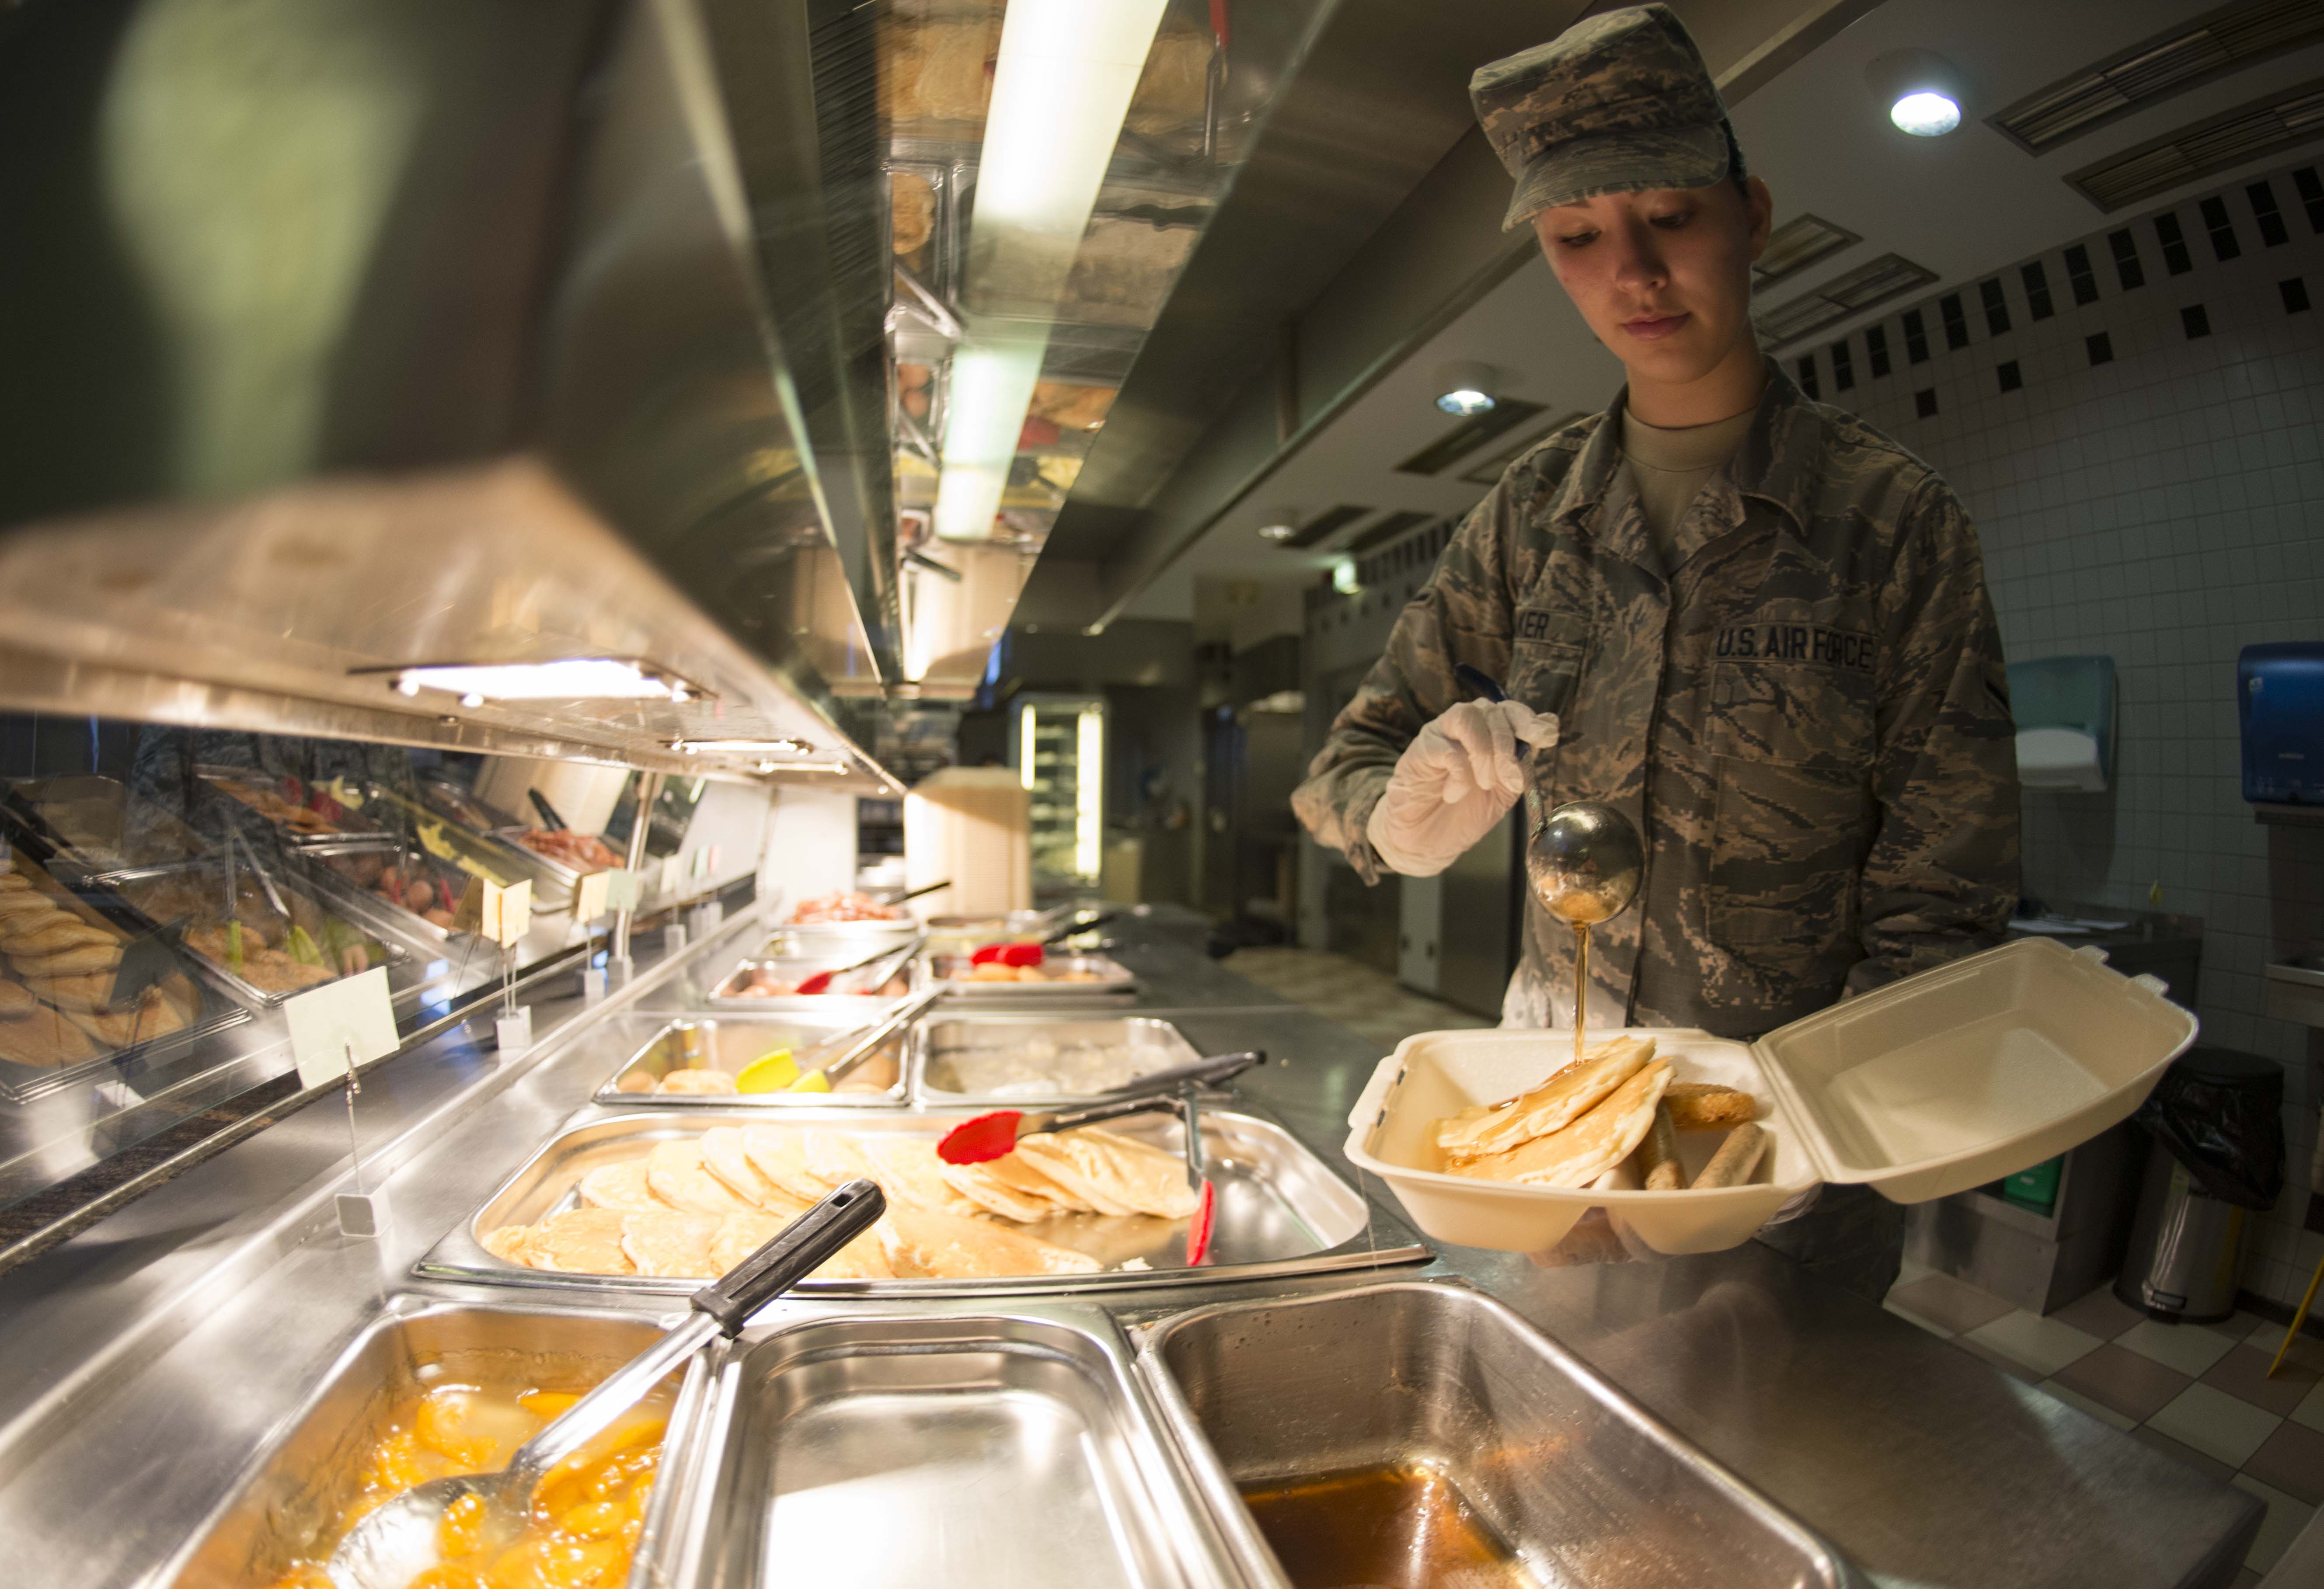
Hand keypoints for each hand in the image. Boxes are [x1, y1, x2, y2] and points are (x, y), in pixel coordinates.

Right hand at [1365, 700, 1558, 875]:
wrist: (1429, 841)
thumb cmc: (1466, 813)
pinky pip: (1447, 749)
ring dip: (1484, 752)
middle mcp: (1464, 726)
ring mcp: (1440, 734)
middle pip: (1492, 710)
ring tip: (1484, 784)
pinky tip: (1454, 794)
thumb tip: (1550, 724)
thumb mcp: (1505, 790)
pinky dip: (1459, 775)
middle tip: (1510, 780)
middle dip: (1507, 744)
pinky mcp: (1420, 750)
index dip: (1530, 719)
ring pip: (1467, 716)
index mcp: (1487, 733)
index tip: (1546, 737)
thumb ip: (1523, 760)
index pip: (1511, 710)